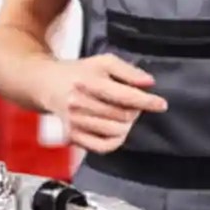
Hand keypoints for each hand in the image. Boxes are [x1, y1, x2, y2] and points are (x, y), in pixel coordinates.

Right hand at [39, 54, 167, 153]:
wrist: (48, 84)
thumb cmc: (79, 72)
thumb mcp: (103, 62)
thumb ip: (128, 70)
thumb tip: (149, 82)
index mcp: (88, 82)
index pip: (123, 95)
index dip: (146, 101)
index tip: (161, 104)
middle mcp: (79, 104)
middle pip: (121, 116)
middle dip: (135, 111)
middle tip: (135, 105)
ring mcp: (75, 122)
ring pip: (114, 132)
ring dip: (127, 125)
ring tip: (125, 115)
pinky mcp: (73, 136)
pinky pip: (102, 147)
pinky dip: (115, 141)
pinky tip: (117, 130)